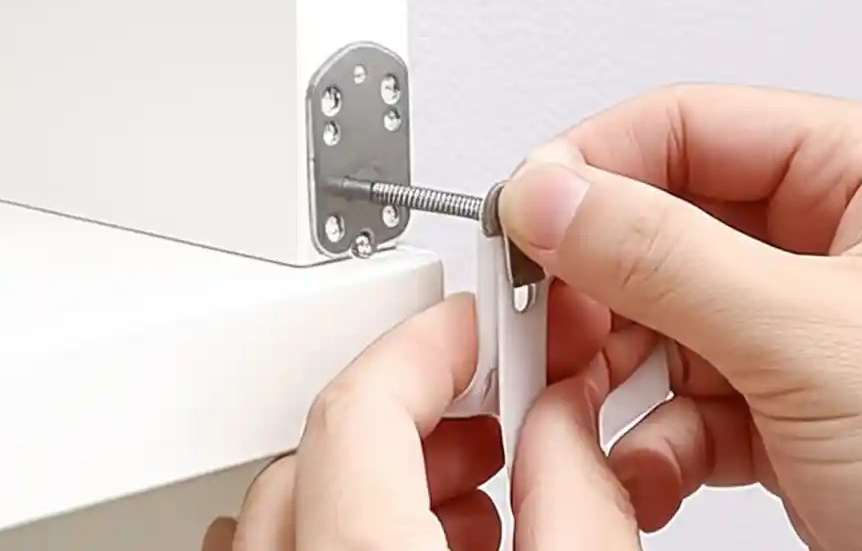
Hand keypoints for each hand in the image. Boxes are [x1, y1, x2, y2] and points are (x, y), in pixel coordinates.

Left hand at [201, 294, 660, 549]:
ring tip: (473, 496)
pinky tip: (421, 547)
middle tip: (502, 413)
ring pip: (284, 501)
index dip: (435, 345)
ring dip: (377, 474)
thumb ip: (576, 502)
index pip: (362, 404)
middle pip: (319, 443)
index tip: (491, 333)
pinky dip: (337, 527)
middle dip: (418, 409)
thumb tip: (565, 423)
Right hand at [499, 84, 861, 549]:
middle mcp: (846, 242)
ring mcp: (817, 329)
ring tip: (584, 406)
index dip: (594, 167)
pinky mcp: (799, 407)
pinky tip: (644, 463)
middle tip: (542, 324)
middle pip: (669, 226)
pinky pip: (692, 395)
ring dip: (616, 370)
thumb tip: (549, 197)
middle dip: (598, 288)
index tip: (521, 216)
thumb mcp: (816, 342)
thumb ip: (664, 258)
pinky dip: (653, 434)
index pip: (693, 128)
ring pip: (668, 318)